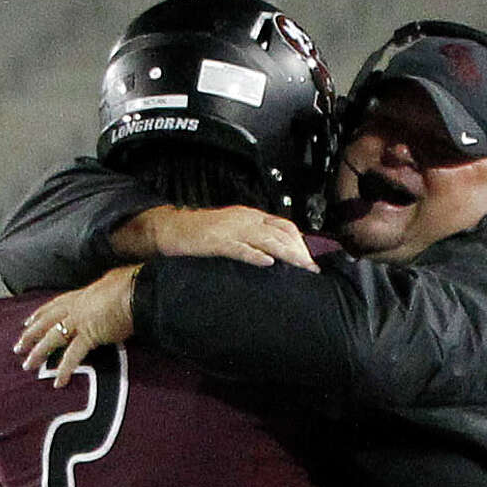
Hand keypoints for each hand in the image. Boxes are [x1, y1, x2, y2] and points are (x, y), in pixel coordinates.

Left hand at [14, 266, 140, 386]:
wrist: (138, 290)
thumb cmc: (131, 285)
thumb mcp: (113, 284)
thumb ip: (106, 291)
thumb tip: (110, 289)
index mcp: (81, 295)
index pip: (54, 305)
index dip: (40, 314)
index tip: (28, 322)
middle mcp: (76, 306)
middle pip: (46, 321)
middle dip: (30, 334)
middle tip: (18, 347)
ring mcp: (80, 320)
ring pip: (52, 338)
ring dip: (38, 353)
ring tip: (27, 366)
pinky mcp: (90, 335)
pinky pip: (73, 355)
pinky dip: (65, 369)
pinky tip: (58, 382)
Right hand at [113, 204, 318, 270]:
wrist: (174, 229)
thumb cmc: (202, 235)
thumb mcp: (234, 233)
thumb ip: (253, 240)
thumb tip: (274, 256)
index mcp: (250, 216)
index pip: (284, 225)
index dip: (300, 242)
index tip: (310, 260)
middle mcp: (245, 219)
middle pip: (280, 232)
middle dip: (299, 251)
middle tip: (311, 269)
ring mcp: (232, 230)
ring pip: (266, 239)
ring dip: (286, 254)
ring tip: (301, 267)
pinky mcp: (217, 242)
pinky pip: (240, 248)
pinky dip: (255, 255)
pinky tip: (268, 263)